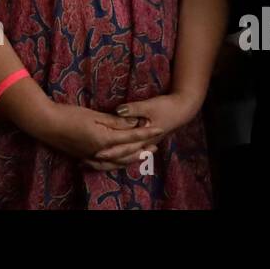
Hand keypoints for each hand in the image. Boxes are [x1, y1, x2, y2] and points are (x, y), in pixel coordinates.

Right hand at [31, 102, 164, 169]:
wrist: (46, 125)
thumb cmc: (69, 115)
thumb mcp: (94, 115)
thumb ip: (115, 122)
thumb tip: (134, 123)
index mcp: (105, 139)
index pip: (131, 136)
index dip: (146, 133)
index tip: (159, 128)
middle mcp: (101, 152)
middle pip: (127, 152)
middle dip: (142, 148)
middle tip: (156, 146)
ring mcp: (93, 156)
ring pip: (117, 161)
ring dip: (131, 158)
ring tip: (142, 155)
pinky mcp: (85, 157)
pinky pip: (106, 164)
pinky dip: (116, 163)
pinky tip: (118, 162)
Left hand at [80, 93, 200, 170]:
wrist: (181, 110)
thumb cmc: (165, 107)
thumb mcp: (149, 106)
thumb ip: (133, 109)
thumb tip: (118, 111)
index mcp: (144, 138)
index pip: (124, 148)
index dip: (109, 151)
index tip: (96, 153)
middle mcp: (143, 145)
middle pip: (122, 156)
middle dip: (106, 159)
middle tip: (88, 161)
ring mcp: (144, 145)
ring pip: (125, 157)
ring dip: (110, 161)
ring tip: (93, 162)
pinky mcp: (143, 142)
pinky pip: (128, 153)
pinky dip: (117, 156)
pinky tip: (108, 156)